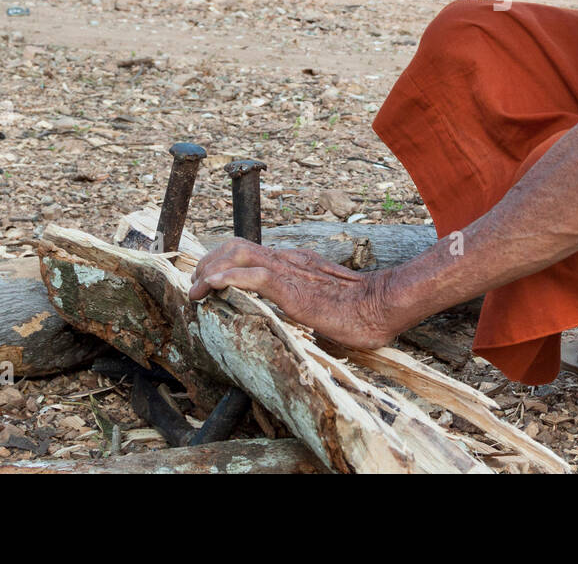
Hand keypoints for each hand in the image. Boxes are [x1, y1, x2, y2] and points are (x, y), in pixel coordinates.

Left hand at [188, 238, 398, 350]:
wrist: (382, 305)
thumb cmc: (362, 312)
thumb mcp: (325, 307)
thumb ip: (309, 310)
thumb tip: (306, 331)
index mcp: (296, 263)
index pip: (250, 252)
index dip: (223, 263)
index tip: (207, 283)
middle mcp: (289, 260)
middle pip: (236, 246)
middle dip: (208, 263)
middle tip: (195, 287)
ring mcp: (290, 271)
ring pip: (238, 255)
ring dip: (211, 270)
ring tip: (197, 290)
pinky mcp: (292, 288)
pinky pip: (252, 276)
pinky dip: (227, 279)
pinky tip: (212, 287)